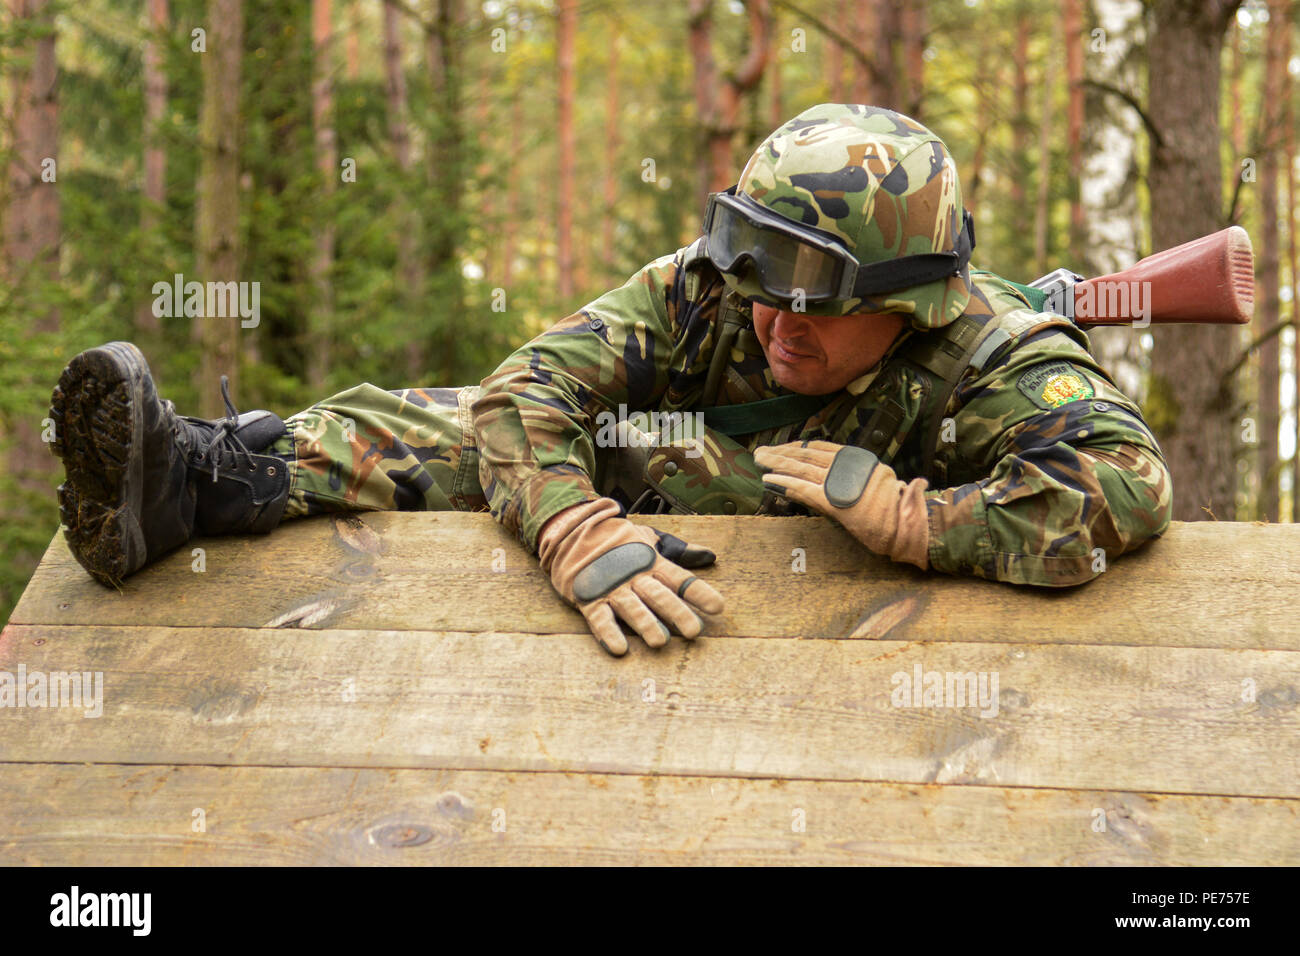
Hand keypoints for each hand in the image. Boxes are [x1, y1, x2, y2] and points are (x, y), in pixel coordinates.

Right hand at [538, 498, 725, 655]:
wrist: (571, 530)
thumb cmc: (616, 540)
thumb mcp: (649, 539)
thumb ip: (678, 550)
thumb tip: (709, 555)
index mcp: (651, 562)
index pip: (679, 577)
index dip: (698, 592)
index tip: (718, 607)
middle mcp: (633, 575)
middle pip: (658, 595)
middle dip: (677, 612)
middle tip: (694, 630)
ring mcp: (611, 587)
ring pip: (631, 607)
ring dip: (645, 624)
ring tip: (660, 641)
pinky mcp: (589, 598)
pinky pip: (599, 617)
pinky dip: (608, 632)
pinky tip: (619, 647)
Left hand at [754, 440, 929, 569]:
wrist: (910, 525)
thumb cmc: (900, 511)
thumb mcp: (881, 485)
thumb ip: (860, 479)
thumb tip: (839, 480)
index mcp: (859, 459)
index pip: (821, 448)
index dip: (798, 447)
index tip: (783, 447)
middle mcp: (847, 465)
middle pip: (807, 455)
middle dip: (782, 453)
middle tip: (762, 452)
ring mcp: (840, 482)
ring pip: (801, 468)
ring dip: (777, 464)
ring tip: (759, 461)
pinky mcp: (834, 501)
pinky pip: (803, 489)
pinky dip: (784, 484)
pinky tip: (769, 481)